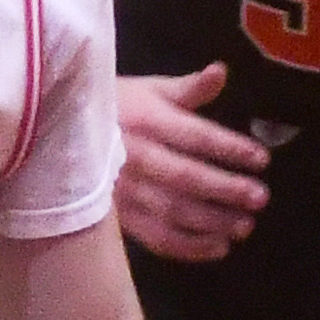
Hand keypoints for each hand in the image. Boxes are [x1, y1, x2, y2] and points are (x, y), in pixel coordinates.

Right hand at [116, 63, 270, 261]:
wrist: (58, 132)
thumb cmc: (112, 107)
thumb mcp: (147, 90)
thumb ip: (188, 88)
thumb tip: (222, 72)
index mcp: (146, 120)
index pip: (194, 136)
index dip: (229, 148)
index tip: (262, 158)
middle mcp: (135, 156)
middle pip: (186, 177)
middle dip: (226, 189)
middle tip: (260, 197)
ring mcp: (124, 191)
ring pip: (173, 211)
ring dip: (213, 222)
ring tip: (245, 225)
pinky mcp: (118, 218)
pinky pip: (156, 237)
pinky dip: (189, 247)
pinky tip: (219, 248)